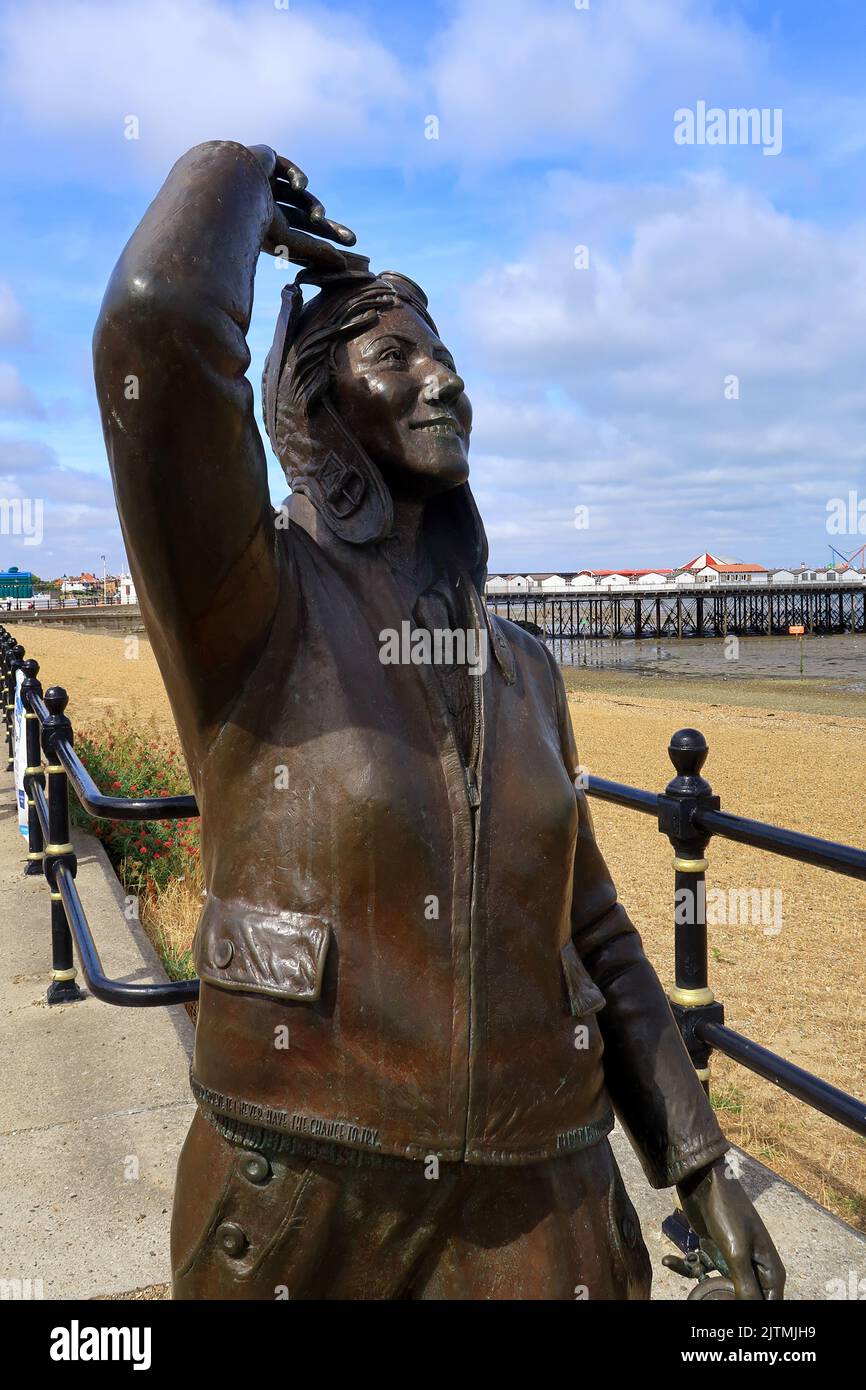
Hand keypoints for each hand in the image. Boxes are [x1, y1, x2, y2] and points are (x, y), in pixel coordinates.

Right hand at [247, 146, 366, 277]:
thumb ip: (314, 251)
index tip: (342, 257)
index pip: (298, 238)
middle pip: (305, 219)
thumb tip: (341, 265)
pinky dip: (299, 178)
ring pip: (301, 197)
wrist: (227, 183)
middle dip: (328, 229)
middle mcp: (265, 207)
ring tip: (320, 218)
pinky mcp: (266, 162)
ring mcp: (265, 183)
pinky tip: (300, 187)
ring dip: (314, 208)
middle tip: (352, 241)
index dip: (319, 246)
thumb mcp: (286, 239)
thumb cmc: (251, 217)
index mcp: (265, 228)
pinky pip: (290, 170)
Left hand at [677, 1157, 784, 1298]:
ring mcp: (732, 1259)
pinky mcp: (712, 1250)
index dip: (757, 1310)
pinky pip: (700, 1269)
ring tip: (690, 1280)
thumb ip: (746, 1285)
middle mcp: (753, 1266)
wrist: (703, 1179)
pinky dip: (684, 1267)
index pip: (770, 1302)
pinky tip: (668, 1260)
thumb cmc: (728, 1212)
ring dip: (703, 1286)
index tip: (734, 1302)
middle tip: (710, 1298)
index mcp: (769, 1268)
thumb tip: (753, 1311)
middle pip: (745, 1297)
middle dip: (727, 1299)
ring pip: (720, 1286)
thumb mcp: (737, 1252)